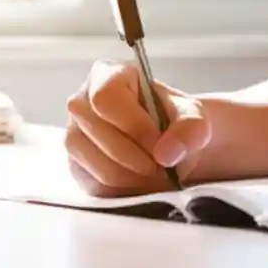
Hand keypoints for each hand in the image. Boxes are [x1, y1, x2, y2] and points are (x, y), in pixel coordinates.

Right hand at [64, 59, 211, 196]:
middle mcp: (81, 102)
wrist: (168, 145)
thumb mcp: (193, 117)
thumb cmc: (173, 122)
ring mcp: (74, 135)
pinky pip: (97, 186)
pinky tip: (143, 183)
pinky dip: (126, 191)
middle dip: (138, 158)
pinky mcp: (77, 167)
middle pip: (99, 133)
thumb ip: (190, 129)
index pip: (106, 98)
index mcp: (106, 75)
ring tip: (158, 176)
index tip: (160, 145)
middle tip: (165, 168)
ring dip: (134, 178)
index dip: (134, 125)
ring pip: (98, 164)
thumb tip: (166, 154)